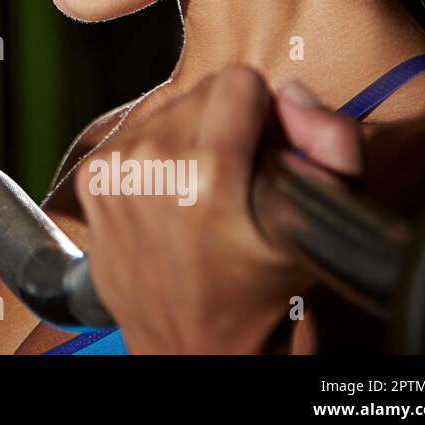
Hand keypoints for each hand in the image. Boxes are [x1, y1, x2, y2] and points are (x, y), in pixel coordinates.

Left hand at [74, 65, 363, 353]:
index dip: (263, 111)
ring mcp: (115, 170)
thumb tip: (294, 95)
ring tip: (206, 186)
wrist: (188, 344)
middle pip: (202, 90)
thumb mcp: (315, 226)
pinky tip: (173, 191)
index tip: (266, 147)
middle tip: (239, 173)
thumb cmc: (256, 293)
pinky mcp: (92, 177)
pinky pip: (137, 129)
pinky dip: (158, 151)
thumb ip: (331, 145)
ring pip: (168, 105)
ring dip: (191, 133)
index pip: (238, 80)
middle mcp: (150, 164)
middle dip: (227, 121)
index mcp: (205, 173)